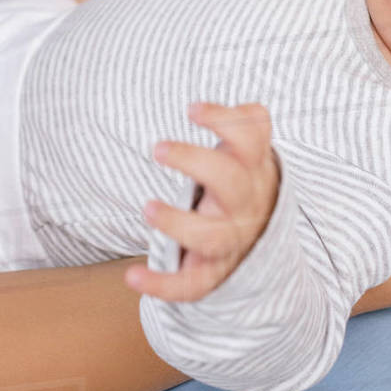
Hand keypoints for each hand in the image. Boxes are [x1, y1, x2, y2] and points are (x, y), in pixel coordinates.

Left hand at [125, 103, 279, 301]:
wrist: (259, 245)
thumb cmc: (239, 187)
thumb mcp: (246, 157)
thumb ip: (242, 128)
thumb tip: (226, 106)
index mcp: (253, 170)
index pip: (252, 139)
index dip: (226, 122)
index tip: (192, 109)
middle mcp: (245, 204)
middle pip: (231, 182)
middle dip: (195, 162)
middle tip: (158, 148)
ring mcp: (230, 240)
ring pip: (213, 237)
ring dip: (178, 222)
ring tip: (148, 207)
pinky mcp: (212, 272)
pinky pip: (192, 284)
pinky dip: (162, 284)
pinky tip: (132, 276)